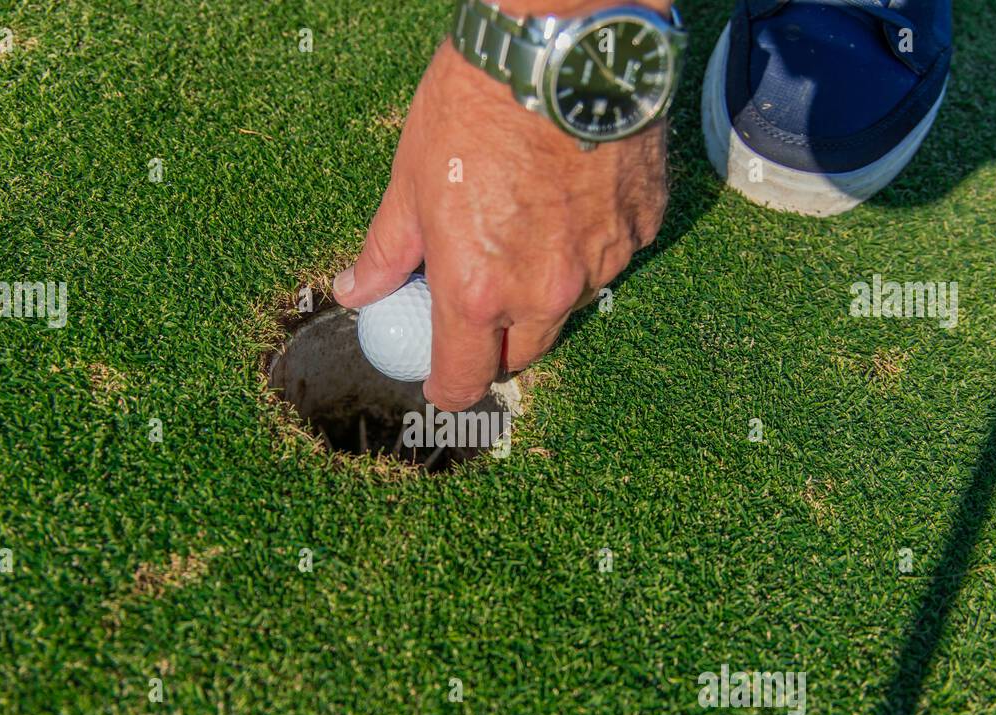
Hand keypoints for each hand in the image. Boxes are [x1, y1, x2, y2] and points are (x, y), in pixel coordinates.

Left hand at [334, 5, 669, 410]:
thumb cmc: (475, 105)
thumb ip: (387, 249)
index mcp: (477, 292)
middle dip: (497, 340)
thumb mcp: (410, 179)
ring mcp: (600, 265)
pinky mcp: (639, 230)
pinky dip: (586, 246)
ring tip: (525, 227)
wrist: (558, 46)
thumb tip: (356, 289)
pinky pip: (608, 260)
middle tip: (479, 299)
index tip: (440, 378)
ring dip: (544, 289)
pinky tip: (568, 198)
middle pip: (522, 354)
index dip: (447, 386)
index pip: (464, 379)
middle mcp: (543, 292)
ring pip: (568, 307)